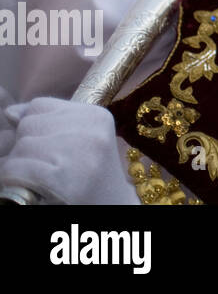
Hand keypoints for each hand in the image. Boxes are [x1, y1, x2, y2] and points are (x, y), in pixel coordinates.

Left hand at [0, 98, 138, 204]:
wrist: (111, 208)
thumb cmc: (89, 176)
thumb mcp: (80, 141)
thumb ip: (48, 122)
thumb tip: (11, 112)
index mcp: (97, 116)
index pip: (39, 106)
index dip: (33, 128)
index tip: (48, 148)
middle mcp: (92, 131)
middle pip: (28, 124)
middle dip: (25, 146)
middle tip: (44, 167)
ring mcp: (79, 153)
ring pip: (21, 146)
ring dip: (18, 165)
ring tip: (38, 178)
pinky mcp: (62, 177)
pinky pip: (16, 168)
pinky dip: (13, 180)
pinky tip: (31, 188)